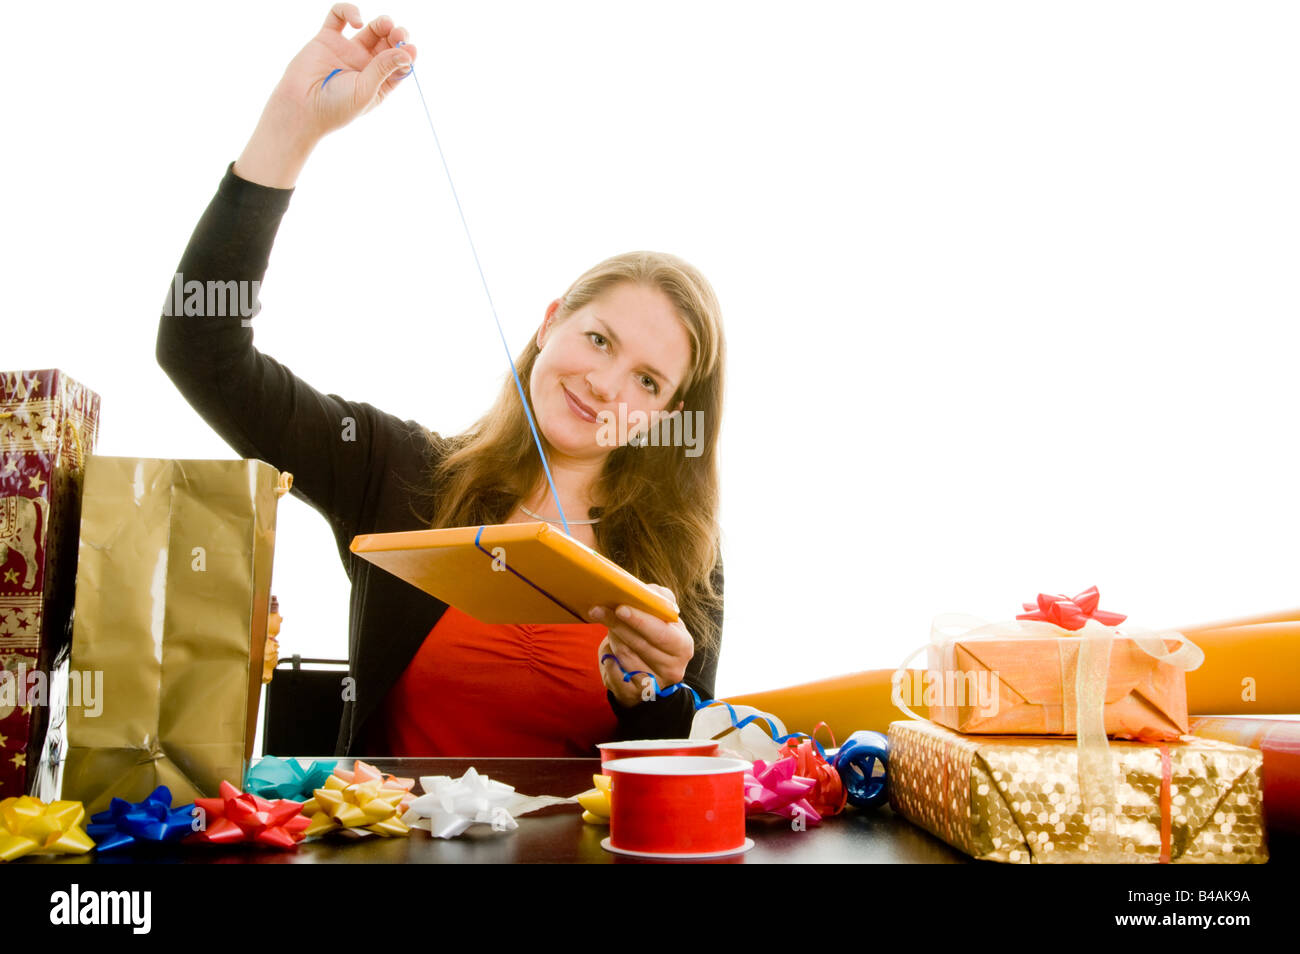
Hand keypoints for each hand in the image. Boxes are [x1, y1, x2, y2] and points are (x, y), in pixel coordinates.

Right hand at [235, 5, 417, 186]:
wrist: (300, 107)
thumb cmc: (335, 107)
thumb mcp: (365, 90)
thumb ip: (384, 69)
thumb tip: (407, 53)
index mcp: (378, 82)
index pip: (399, 64)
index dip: (407, 54)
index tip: (410, 48)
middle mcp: (365, 65)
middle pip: (388, 44)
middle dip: (396, 35)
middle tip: (399, 32)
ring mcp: (347, 51)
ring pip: (370, 29)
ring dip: (381, 24)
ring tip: (385, 24)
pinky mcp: (327, 39)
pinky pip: (339, 18)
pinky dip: (349, 12)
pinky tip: (356, 21)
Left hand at [592, 583, 693, 707]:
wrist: (650, 672)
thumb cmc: (655, 637)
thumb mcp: (662, 618)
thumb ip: (658, 600)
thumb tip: (645, 591)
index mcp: (682, 646)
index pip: (661, 632)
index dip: (640, 620)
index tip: (620, 608)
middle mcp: (673, 668)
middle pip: (640, 645)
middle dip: (618, 625)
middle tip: (599, 610)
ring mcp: (654, 684)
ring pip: (625, 656)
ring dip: (612, 639)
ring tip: (607, 626)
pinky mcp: (635, 694)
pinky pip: (614, 673)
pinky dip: (608, 658)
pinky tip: (608, 649)